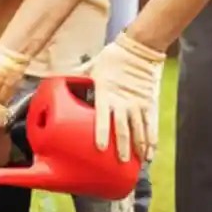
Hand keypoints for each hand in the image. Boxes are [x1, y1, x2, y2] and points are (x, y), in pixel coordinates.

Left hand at [91, 32, 164, 162]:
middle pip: (123, 129)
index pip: (103, 118)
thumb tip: (59, 77)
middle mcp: (123, 102)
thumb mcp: (92, 66)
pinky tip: (150, 152)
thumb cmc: (113, 56)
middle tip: (120, 163)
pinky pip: (151, 124)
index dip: (101, 133)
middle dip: (122, 148)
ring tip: (138, 163)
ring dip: (138, 147)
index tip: (100, 149)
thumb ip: (78, 75)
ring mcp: (138, 104)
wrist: (139, 47)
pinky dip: (152, 139)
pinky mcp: (150, 103)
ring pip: (139, 130)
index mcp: (106, 94)